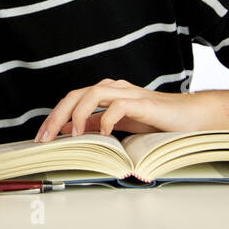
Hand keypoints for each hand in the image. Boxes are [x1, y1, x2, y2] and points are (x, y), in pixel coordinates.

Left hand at [33, 78, 204, 141]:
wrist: (188, 116)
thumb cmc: (155, 119)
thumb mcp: (117, 124)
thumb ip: (95, 124)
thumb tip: (67, 130)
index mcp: (104, 94)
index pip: (70, 101)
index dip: (53, 118)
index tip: (41, 139)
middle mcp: (113, 89)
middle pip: (75, 95)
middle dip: (56, 116)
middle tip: (46, 139)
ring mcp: (128, 93)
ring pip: (93, 93)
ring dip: (78, 114)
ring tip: (75, 135)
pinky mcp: (143, 102)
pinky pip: (119, 105)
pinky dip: (107, 119)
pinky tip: (105, 134)